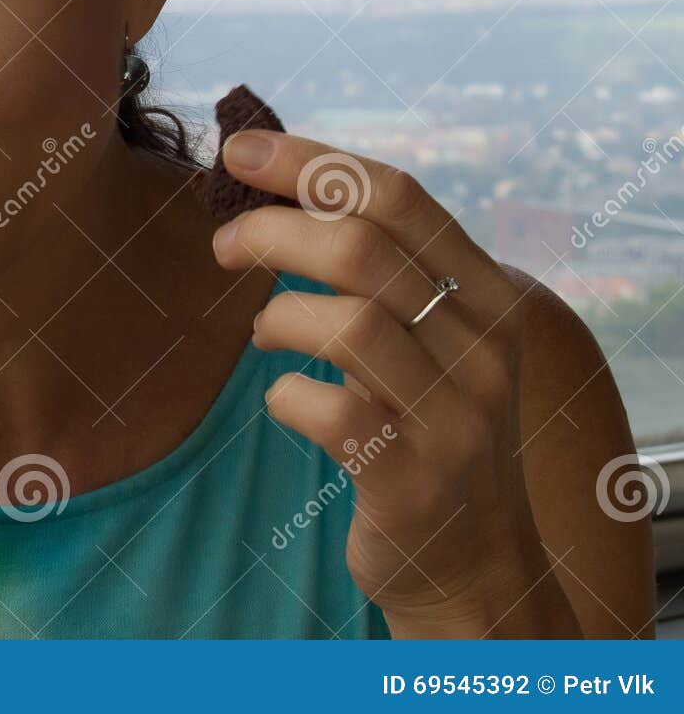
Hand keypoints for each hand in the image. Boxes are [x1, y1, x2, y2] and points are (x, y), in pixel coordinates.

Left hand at [210, 129, 579, 636]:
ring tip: (264, 333)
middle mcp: (485, 349)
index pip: (399, 197)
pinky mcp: (411, 480)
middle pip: (364, 250)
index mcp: (490, 295)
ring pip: (349, 324)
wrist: (474, 563)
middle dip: (273, 231)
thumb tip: (278, 186)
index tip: (238, 150)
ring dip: (279, 317)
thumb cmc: (426, 424)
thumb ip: (383, 269)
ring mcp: (454, 418)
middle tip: (223, 245)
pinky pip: (327, 411)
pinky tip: (284, 398)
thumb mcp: (432, 338)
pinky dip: (284, 395)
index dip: (312, 162)